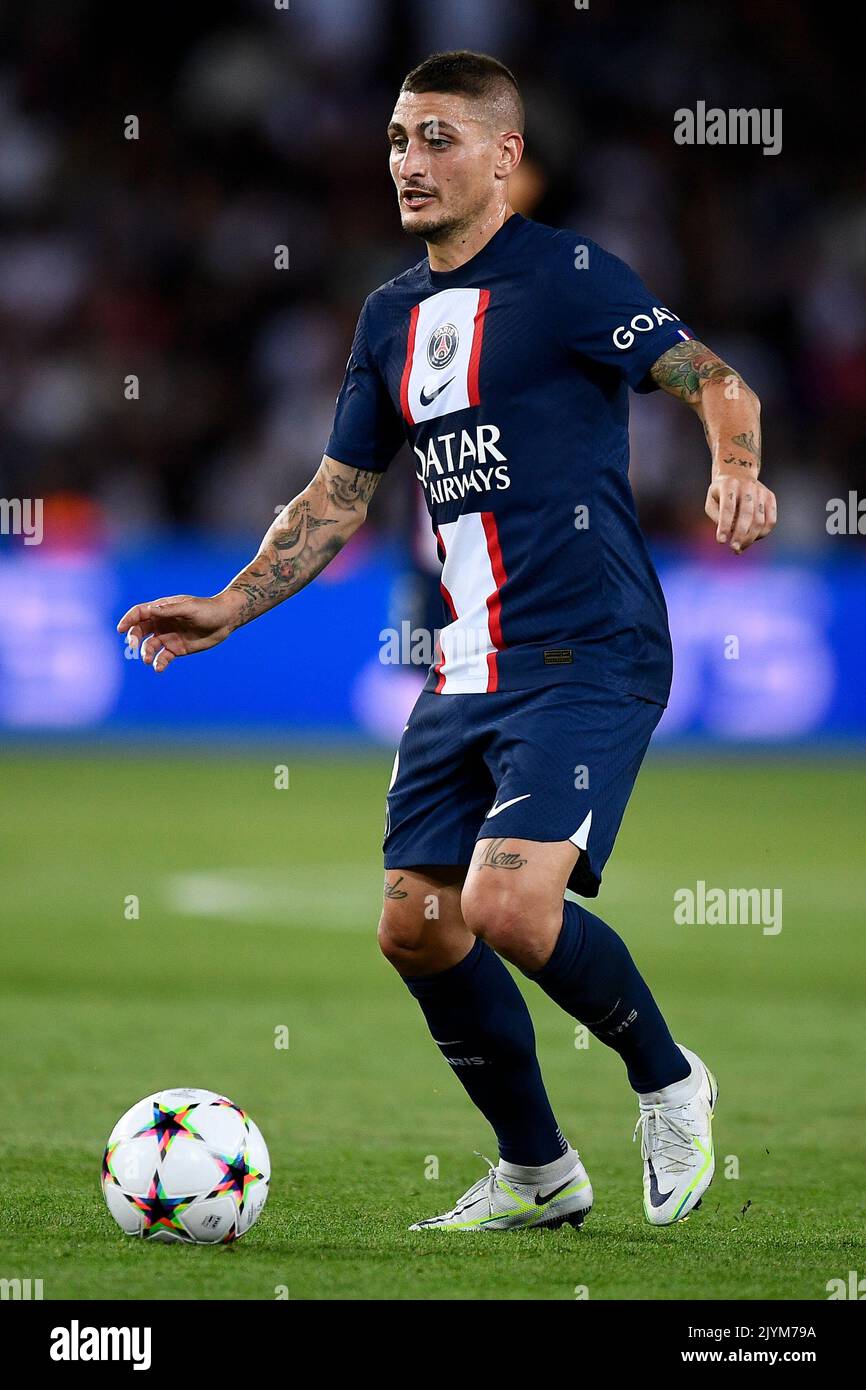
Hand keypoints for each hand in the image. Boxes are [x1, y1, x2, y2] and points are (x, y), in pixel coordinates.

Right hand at [116, 592, 241, 672]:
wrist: (225, 620)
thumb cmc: (207, 609)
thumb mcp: (188, 608)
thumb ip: (169, 610)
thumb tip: (149, 610)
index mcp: (162, 609)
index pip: (139, 613)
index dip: (128, 620)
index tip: (120, 629)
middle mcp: (162, 623)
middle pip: (140, 631)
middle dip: (134, 638)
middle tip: (133, 646)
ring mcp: (168, 636)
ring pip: (149, 646)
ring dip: (145, 653)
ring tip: (148, 660)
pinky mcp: (177, 649)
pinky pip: (163, 657)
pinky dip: (159, 663)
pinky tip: (158, 668)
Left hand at [705, 465, 776, 553]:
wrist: (738, 473)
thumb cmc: (721, 493)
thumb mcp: (711, 501)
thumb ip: (716, 516)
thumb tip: (731, 532)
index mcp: (729, 485)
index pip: (728, 508)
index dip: (724, 526)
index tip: (721, 541)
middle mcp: (747, 486)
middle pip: (747, 515)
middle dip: (740, 535)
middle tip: (734, 548)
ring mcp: (761, 491)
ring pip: (760, 521)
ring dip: (750, 538)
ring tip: (739, 547)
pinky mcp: (770, 497)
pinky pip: (771, 521)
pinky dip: (762, 534)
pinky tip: (752, 539)